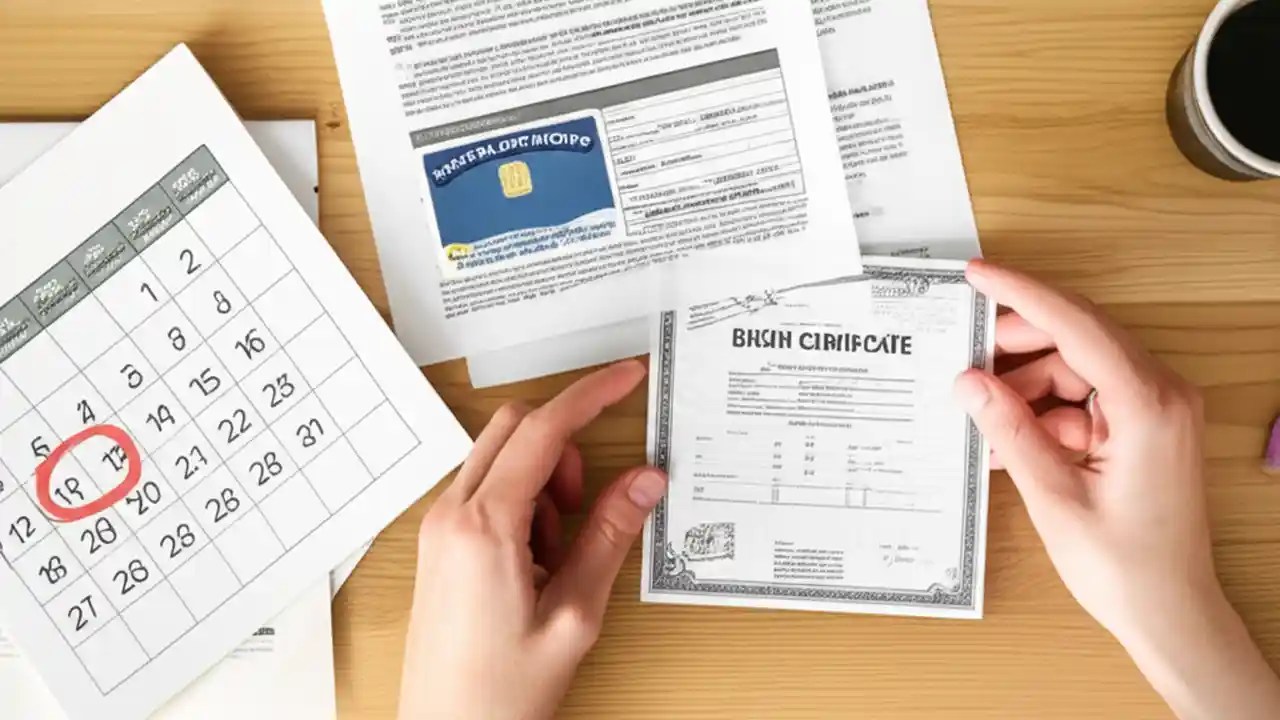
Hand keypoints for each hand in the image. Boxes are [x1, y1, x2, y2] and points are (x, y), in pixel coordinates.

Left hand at [398, 361, 667, 719]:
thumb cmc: (498, 694)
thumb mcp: (573, 617)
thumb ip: (610, 538)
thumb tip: (644, 482)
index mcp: (483, 527)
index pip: (543, 431)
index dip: (591, 395)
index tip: (626, 378)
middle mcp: (450, 516)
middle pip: (514, 430)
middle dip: (563, 446)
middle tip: (588, 501)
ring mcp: (439, 529)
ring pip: (500, 460)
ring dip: (541, 481)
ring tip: (559, 554)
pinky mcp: (440, 546)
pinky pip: (486, 493)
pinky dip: (521, 505)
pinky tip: (537, 563)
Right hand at [955, 260, 1279, 719]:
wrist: (1170, 613)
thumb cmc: (1125, 567)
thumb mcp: (1052, 495)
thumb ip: (1009, 430)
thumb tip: (969, 381)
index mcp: (1147, 405)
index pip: (1076, 325)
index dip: (1021, 294)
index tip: (977, 275)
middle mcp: (1160, 395)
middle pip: (1077, 338)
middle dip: (1016, 344)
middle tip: (962, 355)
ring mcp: (1156, 409)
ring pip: (1075, 368)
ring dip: (1026, 387)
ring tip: (981, 419)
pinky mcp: (1144, 427)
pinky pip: (1084, 398)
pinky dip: (1044, 412)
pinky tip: (1008, 438)